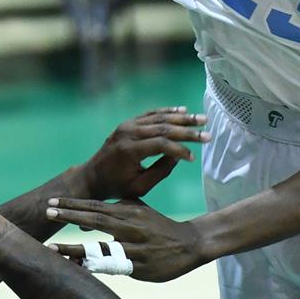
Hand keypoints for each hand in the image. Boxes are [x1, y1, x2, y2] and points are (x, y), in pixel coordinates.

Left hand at [47, 197, 208, 280]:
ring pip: (101, 248)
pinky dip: (95, 268)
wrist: (190, 243)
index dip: (73, 204)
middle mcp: (131, 227)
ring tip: (53, 249)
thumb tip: (84, 223)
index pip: (96, 206)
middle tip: (47, 213)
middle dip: (70, 216)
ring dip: (75, 249)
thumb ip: (114, 212)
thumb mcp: (140, 211)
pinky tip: (77, 269)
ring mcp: (135, 248)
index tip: (51, 203)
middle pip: (96, 220)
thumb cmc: (159, 226)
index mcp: (130, 211)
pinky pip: (113, 268)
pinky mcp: (140, 267)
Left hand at [81, 106, 208, 199]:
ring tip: (201, 119)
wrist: (92, 177)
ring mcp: (127, 125)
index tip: (192, 159)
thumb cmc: (117, 187)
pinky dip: (167, 112)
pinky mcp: (128, 124)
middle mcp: (128, 133)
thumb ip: (160, 172)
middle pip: (163, 127)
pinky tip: (183, 111)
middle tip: (207, 133)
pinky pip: (150, 115)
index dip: (179, 150)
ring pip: (159, 118)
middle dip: (187, 131)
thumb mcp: (139, 186)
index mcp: (130, 150)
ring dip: (182, 118)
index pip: (161, 144)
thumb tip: (178, 156)